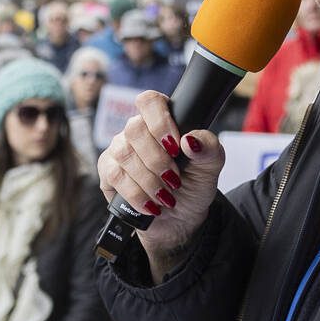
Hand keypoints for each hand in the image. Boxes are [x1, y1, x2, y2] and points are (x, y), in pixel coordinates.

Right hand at [96, 92, 225, 260]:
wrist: (179, 219)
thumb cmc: (194, 185)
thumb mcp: (211, 166)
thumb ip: (209, 148)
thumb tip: (190, 140)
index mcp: (162, 120)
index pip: (150, 101)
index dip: (160, 120)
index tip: (176, 146)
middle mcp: (137, 131)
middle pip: (135, 129)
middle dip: (158, 159)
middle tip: (175, 179)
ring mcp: (119, 150)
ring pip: (124, 154)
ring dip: (149, 179)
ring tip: (166, 196)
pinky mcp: (108, 172)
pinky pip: (115, 175)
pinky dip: (137, 194)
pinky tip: (151, 205)